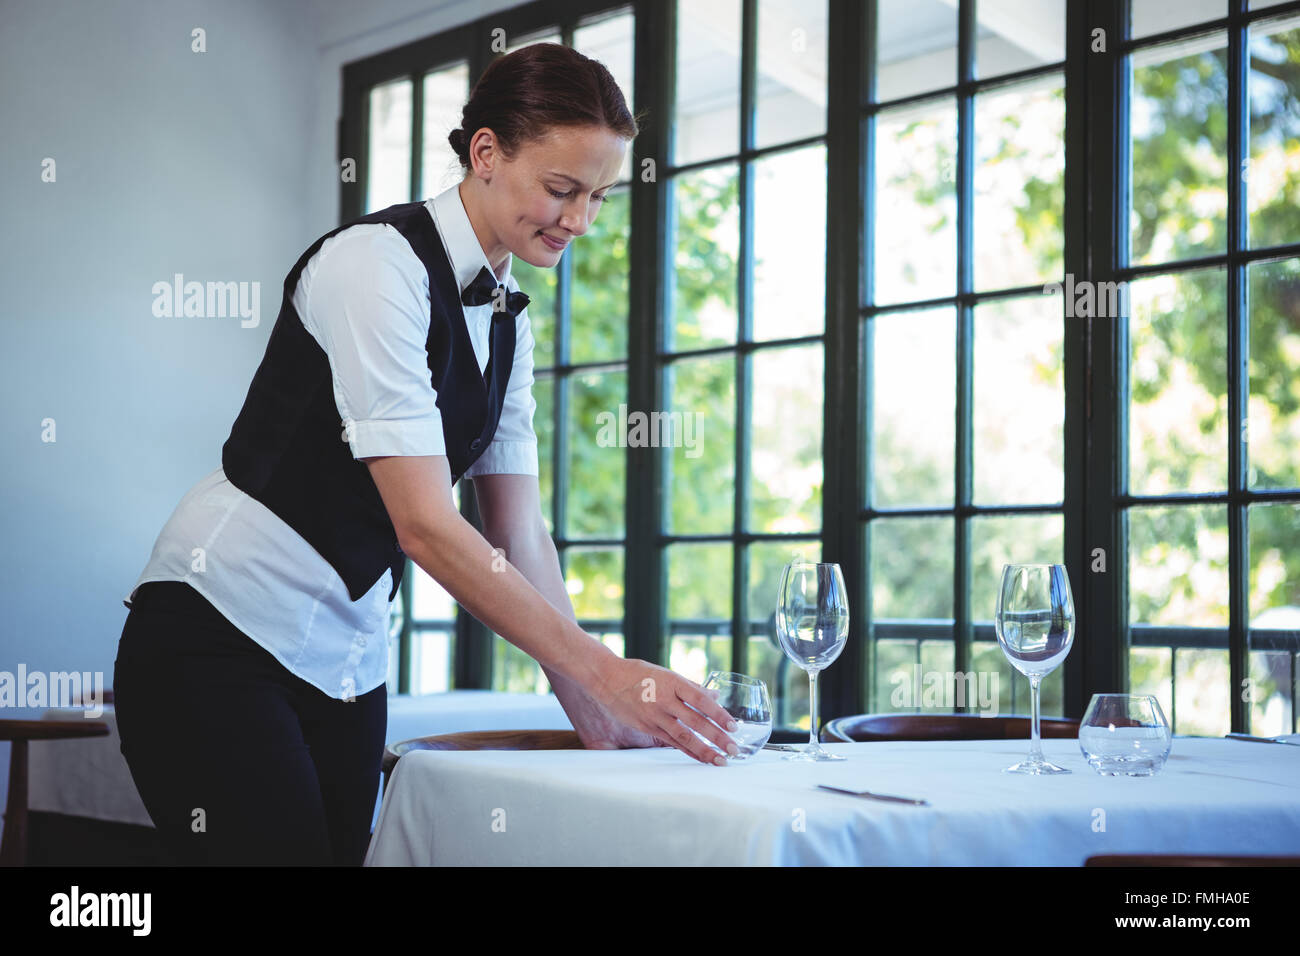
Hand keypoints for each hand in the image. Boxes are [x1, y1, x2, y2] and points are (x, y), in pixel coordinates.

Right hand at [589, 657, 739, 765]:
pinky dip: (687, 750)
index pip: (701, 700)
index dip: (718, 714)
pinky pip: (670, 741)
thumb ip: (691, 686)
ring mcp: (654, 716)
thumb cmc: (639, 674)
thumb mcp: (666, 673)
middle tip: (733, 749)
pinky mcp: (646, 727)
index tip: (733, 726)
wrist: (606, 678)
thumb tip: (715, 697)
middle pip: (695, 722)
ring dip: (704, 750)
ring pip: (683, 737)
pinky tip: (699, 757)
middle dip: (716, 737)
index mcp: (672, 682)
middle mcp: (664, 700)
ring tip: (720, 760)